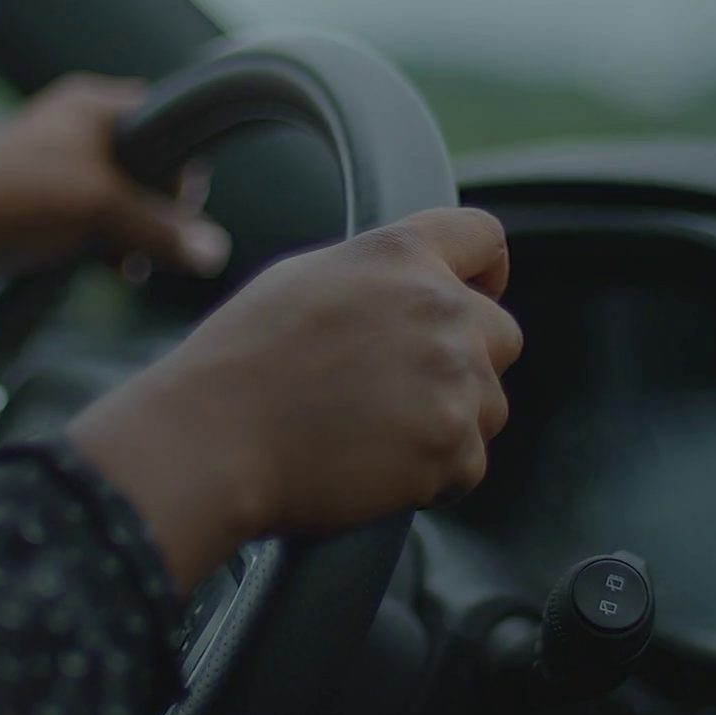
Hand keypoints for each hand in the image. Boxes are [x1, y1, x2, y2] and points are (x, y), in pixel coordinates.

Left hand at [0, 73, 229, 291]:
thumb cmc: (19, 201)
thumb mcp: (103, 213)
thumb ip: (163, 231)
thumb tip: (215, 252)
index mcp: (93, 103)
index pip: (165, 120)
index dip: (181, 167)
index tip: (183, 208)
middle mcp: (75, 121)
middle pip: (145, 162)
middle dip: (156, 208)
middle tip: (157, 242)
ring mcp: (55, 156)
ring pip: (118, 191)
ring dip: (131, 229)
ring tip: (130, 261)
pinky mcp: (40, 191)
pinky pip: (90, 209)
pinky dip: (104, 236)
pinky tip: (110, 267)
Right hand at [68, 208, 522, 592]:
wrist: (213, 438)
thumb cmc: (239, 362)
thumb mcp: (303, 278)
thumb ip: (375, 276)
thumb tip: (407, 289)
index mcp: (399, 255)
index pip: (485, 239)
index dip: (485, 273)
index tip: (475, 297)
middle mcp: (440, 309)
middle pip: (502, 334)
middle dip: (467, 362)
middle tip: (402, 390)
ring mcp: (452, 380)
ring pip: (490, 405)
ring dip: (450, 421)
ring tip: (376, 433)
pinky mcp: (451, 447)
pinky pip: (468, 464)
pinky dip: (433, 475)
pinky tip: (375, 466)